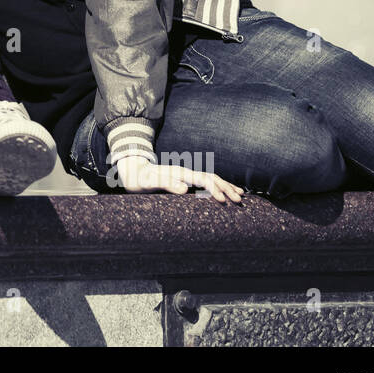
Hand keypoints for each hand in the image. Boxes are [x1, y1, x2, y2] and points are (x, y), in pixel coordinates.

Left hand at [110, 156, 243, 203]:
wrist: (133, 171)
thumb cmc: (140, 179)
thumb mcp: (149, 182)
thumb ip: (165, 183)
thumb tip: (184, 188)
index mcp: (180, 173)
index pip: (203, 180)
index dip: (214, 189)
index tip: (223, 201)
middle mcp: (186, 173)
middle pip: (212, 178)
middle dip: (226, 188)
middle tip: (239, 201)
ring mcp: (186, 175)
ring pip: (212, 179)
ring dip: (226, 186)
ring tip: (240, 196)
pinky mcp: (185, 180)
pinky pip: (206, 182)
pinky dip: (218, 186)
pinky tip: (226, 192)